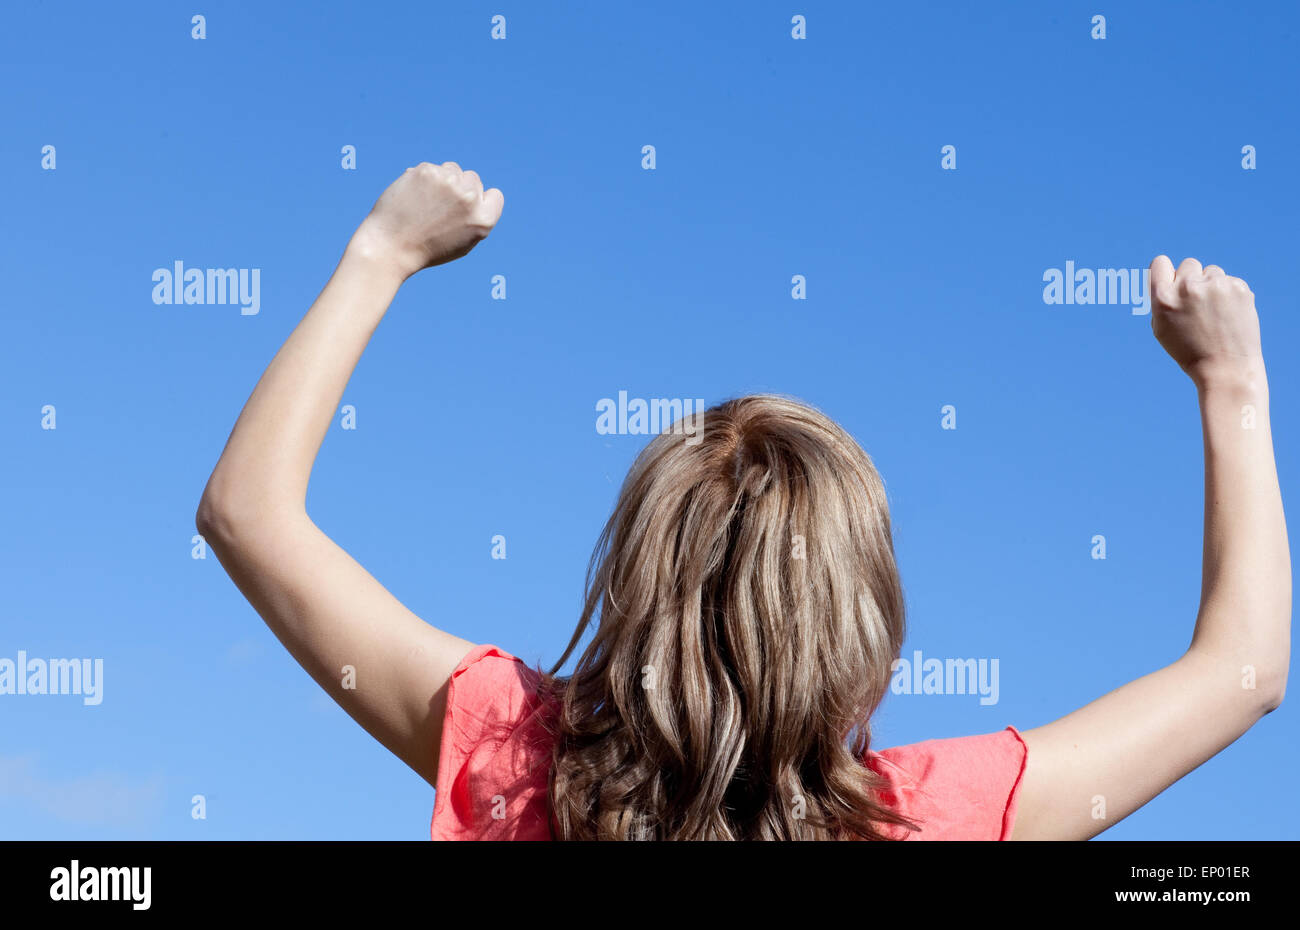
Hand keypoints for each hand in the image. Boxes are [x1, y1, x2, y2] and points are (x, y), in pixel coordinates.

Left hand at [349, 161, 503, 278]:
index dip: (479, 201)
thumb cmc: (427, 249)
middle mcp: (469, 198)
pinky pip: (432, 168)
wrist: (391, 246)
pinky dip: (423, 179)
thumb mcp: (464, 242)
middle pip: (473, 179)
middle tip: (439, 208)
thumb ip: (476, 218)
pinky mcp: (427, 171)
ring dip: (443, 181)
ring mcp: (448, 182)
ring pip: (452, 169)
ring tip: (426, 203)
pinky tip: (413, 196)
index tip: (463, 209)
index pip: (494, 195)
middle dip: (460, 188)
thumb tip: (479, 194)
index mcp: (484, 219)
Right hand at [1149, 255, 1263, 388]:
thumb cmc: (1189, 350)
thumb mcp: (1161, 327)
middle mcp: (1188, 287)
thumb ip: (1161, 299)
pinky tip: (1229, 314)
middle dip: (1191, 279)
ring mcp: (1215, 286)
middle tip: (1196, 303)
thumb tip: (1168, 276)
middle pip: (1188, 264)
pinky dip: (1229, 293)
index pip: (1160, 262)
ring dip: (1211, 286)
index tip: (1171, 281)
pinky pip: (1230, 281)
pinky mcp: (1238, 287)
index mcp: (1164, 298)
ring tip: (1215, 312)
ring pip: (1211, 272)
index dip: (1166, 272)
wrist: (1225, 367)